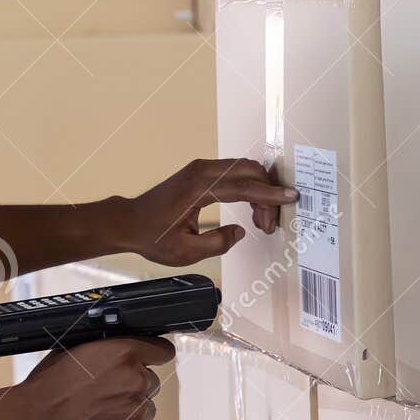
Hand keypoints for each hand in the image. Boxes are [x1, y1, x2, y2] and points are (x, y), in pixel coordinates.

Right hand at [15, 337, 174, 419]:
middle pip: (151, 381)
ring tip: (102, 412)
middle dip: (134, 386)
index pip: (162, 351)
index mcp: (124, 353)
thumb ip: (108, 349)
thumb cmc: (49, 385)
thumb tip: (120, 348)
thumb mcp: (77, 349)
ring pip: (147, 408)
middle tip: (108, 392)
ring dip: (131, 409)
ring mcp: (136, 410)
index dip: (154, 355)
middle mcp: (136, 380)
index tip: (150, 360)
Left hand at [116, 158, 296, 266]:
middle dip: (267, 194)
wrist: (128, 221)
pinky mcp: (200, 171)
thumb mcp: (185, 251)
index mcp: (197, 188)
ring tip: (261, 220)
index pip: (243, 186)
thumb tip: (240, 232)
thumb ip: (217, 243)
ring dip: (259, 190)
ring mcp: (200, 168)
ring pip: (243, 169)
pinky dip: (248, 186)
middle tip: (269, 223)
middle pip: (248, 171)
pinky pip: (233, 172)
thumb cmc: (151, 235)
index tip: (290, 197)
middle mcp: (200, 171)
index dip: (270, 194)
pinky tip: (250, 208)